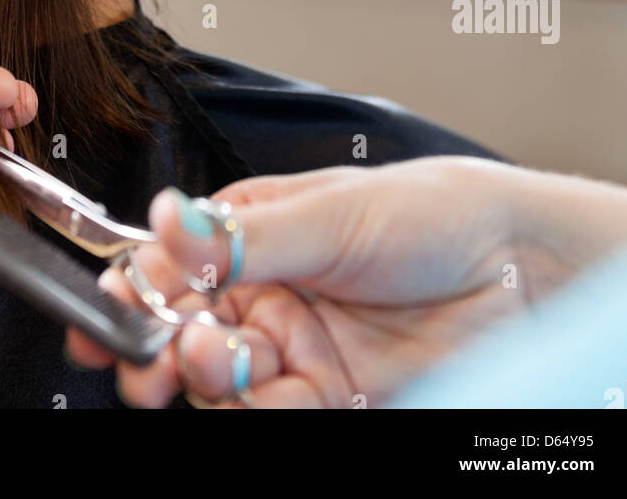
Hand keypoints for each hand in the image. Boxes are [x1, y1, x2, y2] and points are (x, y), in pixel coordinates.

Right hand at [68, 158, 626, 407]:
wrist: (516, 271)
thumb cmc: (431, 212)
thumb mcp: (332, 214)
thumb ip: (243, 234)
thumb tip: (163, 222)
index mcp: (257, 231)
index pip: (174, 262)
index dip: (135, 286)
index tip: (110, 307)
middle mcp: (268, 290)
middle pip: (184, 328)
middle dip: (155, 344)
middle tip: (146, 354)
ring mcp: (296, 347)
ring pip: (220, 377)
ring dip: (204, 374)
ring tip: (215, 359)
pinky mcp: (329, 397)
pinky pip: (271, 414)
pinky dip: (255, 408)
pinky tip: (264, 387)